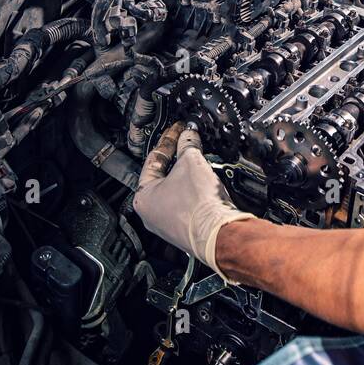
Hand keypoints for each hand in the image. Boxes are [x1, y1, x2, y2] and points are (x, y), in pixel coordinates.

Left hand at [133, 122, 253, 280]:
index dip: (169, 140)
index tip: (179, 131)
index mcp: (143, 197)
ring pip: (177, 190)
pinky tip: (206, 183)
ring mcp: (169, 224)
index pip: (154, 159)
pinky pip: (188, 203)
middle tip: (188, 142)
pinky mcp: (187, 229)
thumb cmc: (198, 206)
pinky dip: (195, 190)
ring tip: (200, 160)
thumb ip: (188, 144)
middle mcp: (152, 214)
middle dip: (178, 157)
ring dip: (188, 174)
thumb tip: (189, 135)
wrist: (220, 233)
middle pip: (164, 175)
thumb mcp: (192, 162)